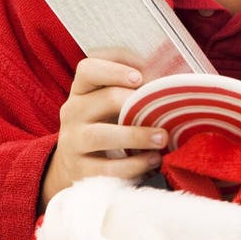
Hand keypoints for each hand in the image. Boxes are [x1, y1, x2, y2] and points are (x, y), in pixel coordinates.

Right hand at [39, 54, 167, 211]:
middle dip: (136, 103)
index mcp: (81, 89)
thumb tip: (168, 78)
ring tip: (162, 138)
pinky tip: (153, 160)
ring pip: (102, 135)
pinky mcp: (79, 170)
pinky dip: (134, 165)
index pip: (88, 69)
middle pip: (104, 99)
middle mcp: (73, 112)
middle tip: (163, 109)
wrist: (76, 163)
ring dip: (136, 136)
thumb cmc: (105, 122)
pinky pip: (107, 168)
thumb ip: (132, 87)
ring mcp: (72, 141)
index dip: (113, 70)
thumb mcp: (110, 101)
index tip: (139, 78)